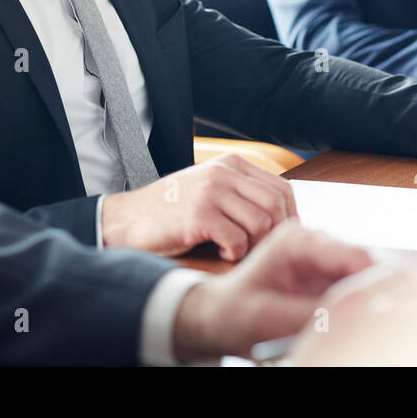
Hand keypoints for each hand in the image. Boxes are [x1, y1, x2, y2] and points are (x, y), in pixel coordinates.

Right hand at [102, 154, 296, 260]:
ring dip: (255, 246)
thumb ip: (242, 194)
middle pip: (276, 205)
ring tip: (235, 249)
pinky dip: (235, 253)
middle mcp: (223, 173)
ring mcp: (211, 192)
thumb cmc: (171, 210)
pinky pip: (238, 240)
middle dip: (276, 234)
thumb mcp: (209, 188)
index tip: (281, 237)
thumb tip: (283, 217)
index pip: (281, 188)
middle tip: (260, 250)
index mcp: (230, 164)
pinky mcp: (199, 215)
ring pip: (262, 223)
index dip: (289, 217)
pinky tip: (220, 252)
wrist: (126, 219)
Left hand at [171, 220, 373, 361]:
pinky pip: (357, 293)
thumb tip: (356, 311)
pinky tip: (360, 327)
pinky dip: (361, 310)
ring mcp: (326, 261)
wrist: (221, 316)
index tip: (394, 308)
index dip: (379, 281)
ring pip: (367, 280)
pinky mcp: (330, 279)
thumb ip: (312, 315)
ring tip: (372, 330)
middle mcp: (318, 245)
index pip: (354, 255)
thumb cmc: (235, 313)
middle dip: (379, 294)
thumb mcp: (268, 319)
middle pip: (367, 267)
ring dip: (371, 303)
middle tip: (388, 323)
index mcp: (299, 241)